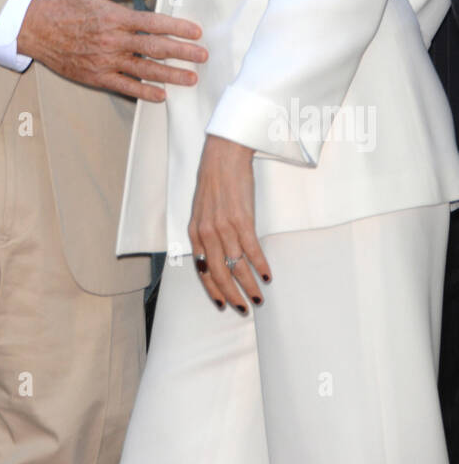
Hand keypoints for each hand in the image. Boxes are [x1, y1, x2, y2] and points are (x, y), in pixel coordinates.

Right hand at [17, 0, 206, 102]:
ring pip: (144, 70)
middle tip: (202, 57)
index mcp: (114, 16)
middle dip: (182, 53)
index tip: (196, 32)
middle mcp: (113, 40)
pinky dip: (143, 92)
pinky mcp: (95, 76)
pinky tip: (160, 95)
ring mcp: (104, 60)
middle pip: (155, 48)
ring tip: (189, 78)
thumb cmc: (61, 4)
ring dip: (170, 75)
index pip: (154, 23)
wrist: (32, 27)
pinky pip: (124, 86)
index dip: (178, 27)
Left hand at [188, 133, 270, 313]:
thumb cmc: (213, 181)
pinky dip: (260, 266)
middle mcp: (207, 233)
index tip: (222, 303)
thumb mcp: (200, 210)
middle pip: (218, 273)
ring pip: (236, 266)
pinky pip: (251, 250)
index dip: (213, 290)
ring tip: (259, 297)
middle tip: (243, 308)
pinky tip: (267, 275)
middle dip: (231, 295)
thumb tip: (213, 256)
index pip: (201, 270)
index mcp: (195, 231)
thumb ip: (204, 233)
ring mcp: (224, 227)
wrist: (223, 155)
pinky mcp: (242, 219)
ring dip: (249, 285)